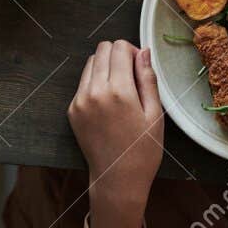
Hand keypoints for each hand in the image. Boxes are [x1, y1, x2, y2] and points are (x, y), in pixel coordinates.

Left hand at [68, 41, 161, 227]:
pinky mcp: (72, 110)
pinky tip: (108, 104)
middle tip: (131, 77)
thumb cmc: (143, 150)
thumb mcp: (155, 114)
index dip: (132, 51)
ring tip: (120, 91)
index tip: (140, 67)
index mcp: (118, 90)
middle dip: (118, 55)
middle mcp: (94, 91)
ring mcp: (79, 100)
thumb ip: (148, 79)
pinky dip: (95, 83)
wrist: (117, 179)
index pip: (118, 47)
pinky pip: (82, 83)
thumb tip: (143, 51)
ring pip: (90, 63)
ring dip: (105, 67)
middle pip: (102, 50)